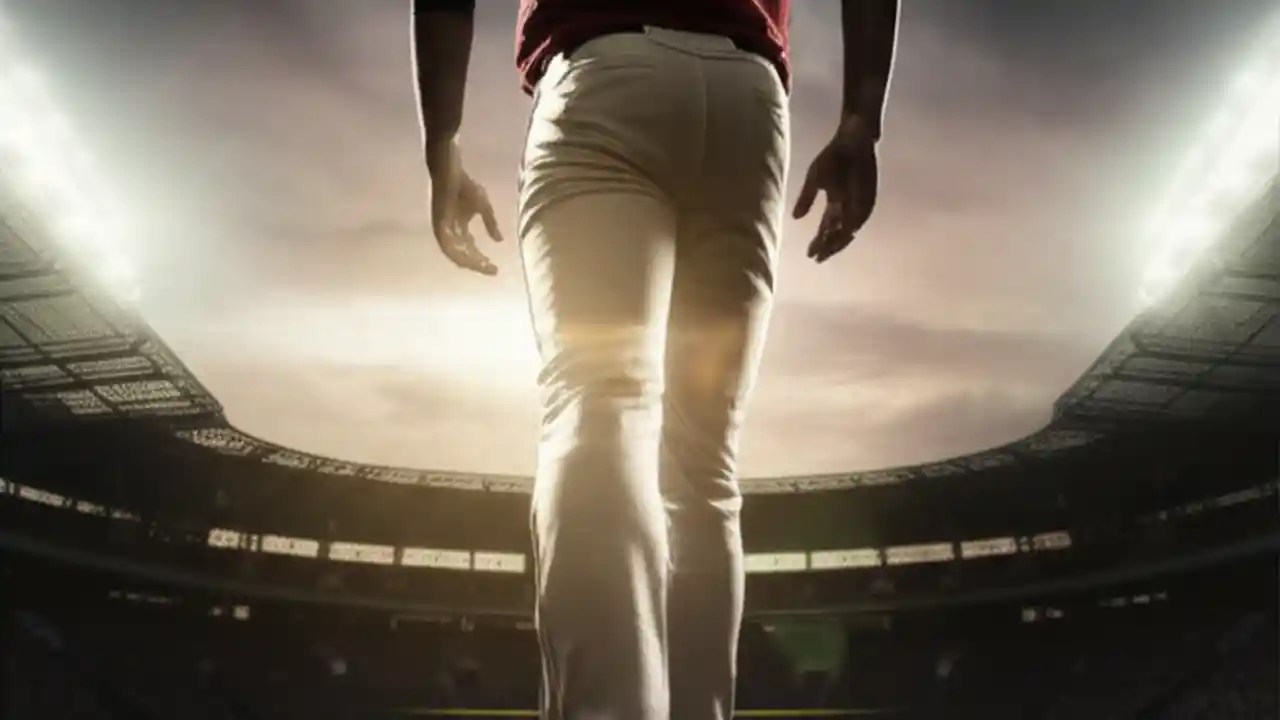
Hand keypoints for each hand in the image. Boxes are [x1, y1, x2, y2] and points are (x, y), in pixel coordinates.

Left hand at [426, 137, 502, 275]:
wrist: (449, 171)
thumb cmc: (464, 186)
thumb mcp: (483, 207)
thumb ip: (490, 223)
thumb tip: (500, 240)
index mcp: (459, 229)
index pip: (471, 250)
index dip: (482, 261)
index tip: (496, 270)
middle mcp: (450, 233)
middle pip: (463, 255)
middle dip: (477, 264)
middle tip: (492, 270)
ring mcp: (443, 229)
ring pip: (454, 253)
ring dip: (468, 261)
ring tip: (481, 266)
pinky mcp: (438, 224)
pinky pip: (446, 244)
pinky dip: (457, 251)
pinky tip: (468, 256)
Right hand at [792, 115, 878, 263]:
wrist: (852, 139)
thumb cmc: (833, 156)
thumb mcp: (815, 178)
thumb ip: (806, 198)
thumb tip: (795, 218)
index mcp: (834, 205)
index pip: (826, 230)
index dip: (819, 243)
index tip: (809, 255)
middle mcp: (848, 208)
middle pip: (839, 235)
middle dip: (828, 247)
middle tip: (818, 258)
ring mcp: (859, 204)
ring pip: (850, 230)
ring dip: (839, 241)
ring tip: (828, 251)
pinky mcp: (868, 196)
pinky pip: (860, 216)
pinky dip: (852, 226)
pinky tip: (844, 235)